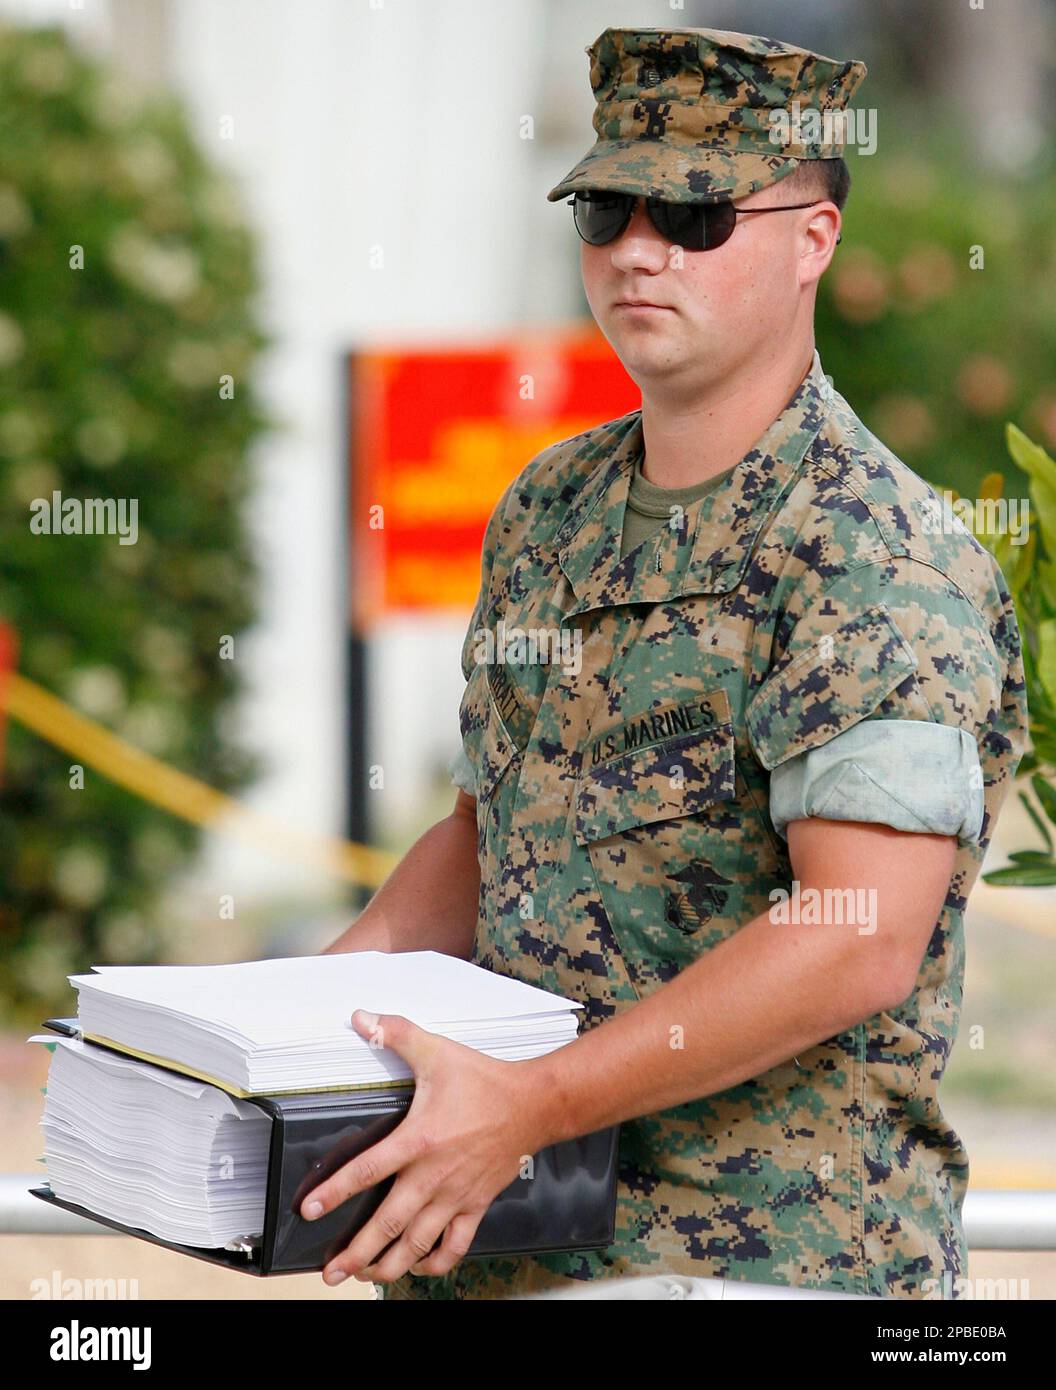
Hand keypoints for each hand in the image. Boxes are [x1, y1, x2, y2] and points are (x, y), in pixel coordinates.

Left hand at [300, 1009, 550, 1286]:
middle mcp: (434, 1176)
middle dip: (357, 1252)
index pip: (367, 1171)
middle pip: (388, 1224)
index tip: (309, 1210)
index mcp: (419, 1141)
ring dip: (389, 1265)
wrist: (533, 1104)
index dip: (335, 1192)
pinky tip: (420, 1267)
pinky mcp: (475, 1205)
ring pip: (417, 1243)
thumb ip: (396, 1034)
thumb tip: (362, 1018)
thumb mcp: (437, 1051)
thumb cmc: (485, 1081)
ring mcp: (455, 1195)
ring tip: (366, 1276)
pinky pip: (455, 1245)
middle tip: (332, 1270)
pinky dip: (436, 1262)